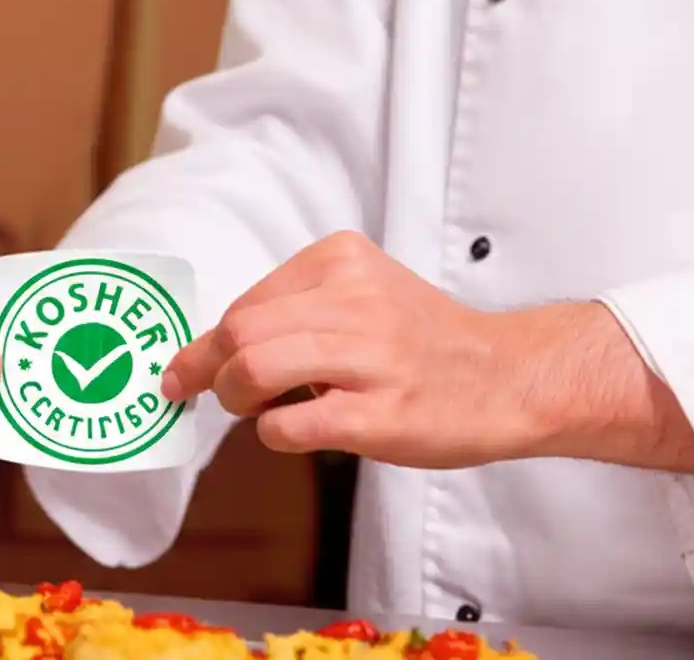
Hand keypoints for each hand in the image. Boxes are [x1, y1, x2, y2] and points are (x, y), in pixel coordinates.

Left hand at [162, 231, 693, 473]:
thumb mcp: (362, 293)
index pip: (245, 303)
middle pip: (239, 333)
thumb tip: (213, 349)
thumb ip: (295, 309)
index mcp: (342, 260)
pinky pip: (288, 424)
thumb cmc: (423, 342)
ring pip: (254, 370)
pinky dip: (273, 432)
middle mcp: (355, 300)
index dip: (206, 343)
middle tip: (210, 394)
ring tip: (256, 409)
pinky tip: (294, 430)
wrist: (507, 376)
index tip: (185, 370)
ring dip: (235, 399)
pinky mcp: (380, 414)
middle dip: (207, 371)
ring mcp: (370, 358)